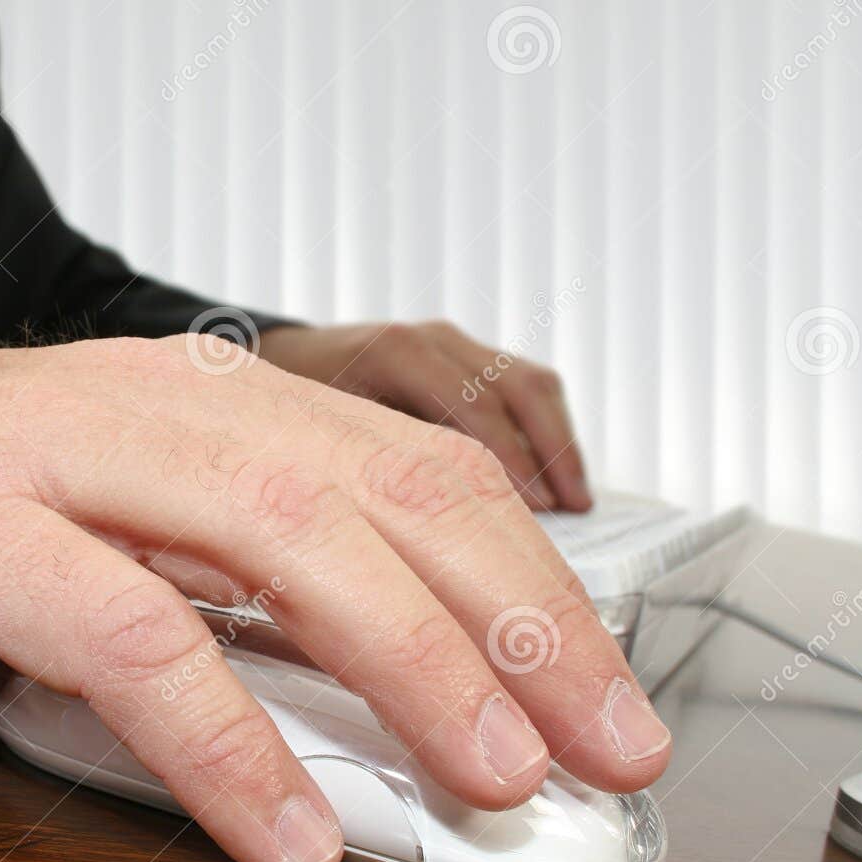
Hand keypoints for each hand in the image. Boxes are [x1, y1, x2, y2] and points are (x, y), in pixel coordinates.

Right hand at [0, 337, 667, 861]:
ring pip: (278, 545)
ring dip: (407, 667)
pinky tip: (280, 824)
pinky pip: (124, 634)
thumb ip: (234, 582)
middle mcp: (149, 407)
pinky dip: (220, 735)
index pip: (412, 469)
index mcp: (200, 401)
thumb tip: (383, 687)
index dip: (529, 580)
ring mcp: (54, 460)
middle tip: (602, 743)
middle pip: (380, 499)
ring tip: (490, 781)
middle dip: (516, 626)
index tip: (602, 690)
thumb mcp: (108, 519)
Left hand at [257, 321, 590, 510]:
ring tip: (577, 502)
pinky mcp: (467, 357)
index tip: (537, 510)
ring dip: (559, 443)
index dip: (511, 460)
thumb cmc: (289, 403)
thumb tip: (424, 520)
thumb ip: (366, 460)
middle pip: (516, 390)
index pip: (473, 405)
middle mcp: (434, 340)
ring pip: (530, 385)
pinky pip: (523, 388)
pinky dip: (546, 431)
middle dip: (550, 453)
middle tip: (570, 511)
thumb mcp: (313, 428)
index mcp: (395, 352)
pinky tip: (555, 478)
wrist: (284, 358)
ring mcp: (455, 344)